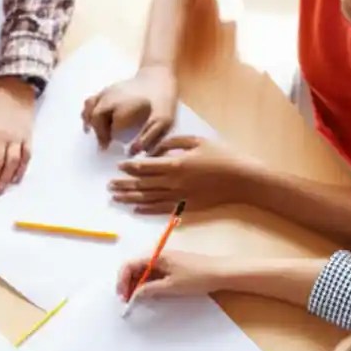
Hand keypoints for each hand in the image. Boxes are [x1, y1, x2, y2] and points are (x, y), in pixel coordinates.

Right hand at [82, 65, 177, 153]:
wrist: (159, 74)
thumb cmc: (163, 98)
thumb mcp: (163, 119)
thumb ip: (149, 137)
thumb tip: (131, 153)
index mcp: (123, 107)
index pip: (109, 129)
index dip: (108, 141)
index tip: (109, 150)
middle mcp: (110, 99)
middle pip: (96, 119)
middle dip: (99, 134)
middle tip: (104, 146)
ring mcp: (106, 92)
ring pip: (89, 109)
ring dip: (90, 123)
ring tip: (95, 134)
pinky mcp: (106, 89)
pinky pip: (90, 102)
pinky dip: (88, 113)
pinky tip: (93, 121)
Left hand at [109, 136, 255, 213]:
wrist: (242, 180)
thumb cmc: (222, 156)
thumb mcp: (198, 141)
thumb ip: (173, 143)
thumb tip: (155, 148)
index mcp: (176, 164)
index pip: (145, 166)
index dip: (130, 167)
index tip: (118, 166)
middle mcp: (174, 182)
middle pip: (142, 184)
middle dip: (124, 184)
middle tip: (109, 185)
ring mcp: (179, 197)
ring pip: (148, 198)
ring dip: (130, 198)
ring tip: (115, 197)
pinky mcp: (186, 207)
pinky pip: (161, 208)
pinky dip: (146, 209)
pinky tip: (135, 208)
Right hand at [117, 251, 234, 301]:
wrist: (221, 272)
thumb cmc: (196, 277)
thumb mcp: (170, 287)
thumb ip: (149, 290)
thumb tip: (134, 295)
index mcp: (156, 257)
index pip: (129, 265)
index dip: (122, 280)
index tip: (123, 297)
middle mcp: (158, 256)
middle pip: (135, 268)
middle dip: (128, 284)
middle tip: (128, 301)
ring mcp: (166, 261)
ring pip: (144, 272)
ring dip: (138, 285)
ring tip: (138, 301)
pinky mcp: (173, 267)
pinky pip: (154, 275)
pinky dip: (149, 284)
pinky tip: (150, 295)